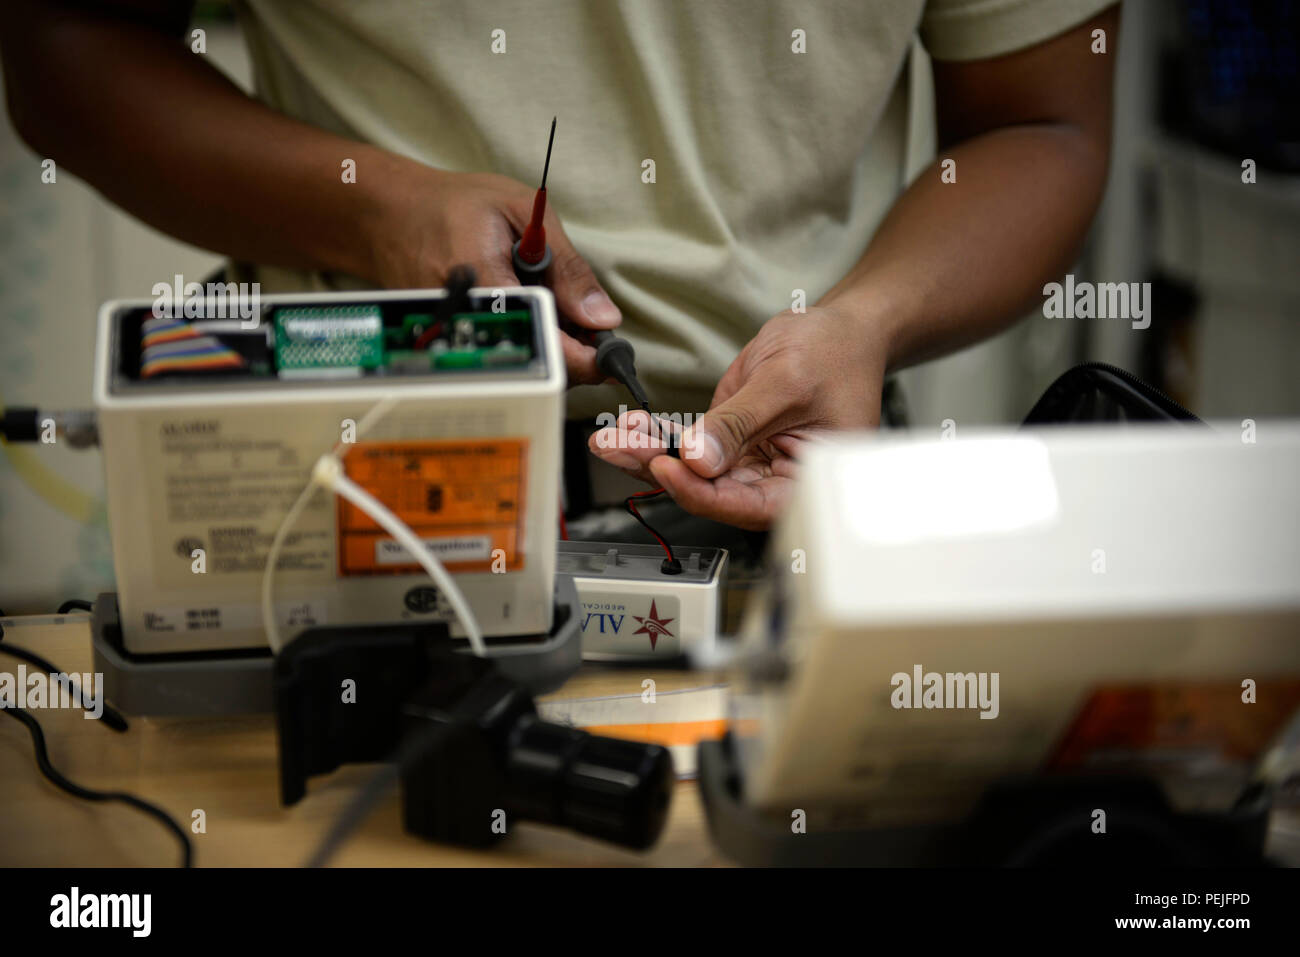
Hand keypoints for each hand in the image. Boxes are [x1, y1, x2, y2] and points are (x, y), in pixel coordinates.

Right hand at [373, 169, 620, 384]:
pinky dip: (525, 345)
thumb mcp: (523, 211)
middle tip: (592, 334)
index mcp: (483, 283)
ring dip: (550, 351)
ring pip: (516, 368)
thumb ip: (567, 266)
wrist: (390, 214)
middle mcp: (463, 320)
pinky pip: (498, 359)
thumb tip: (602, 317)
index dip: (581, 357)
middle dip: (571, 357)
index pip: (540, 339)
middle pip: (531, 365)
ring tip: (559, 315)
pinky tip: (532, 319)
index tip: (609, 357)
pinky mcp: (450, 346)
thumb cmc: (456, 204)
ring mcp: (452, 338)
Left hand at [588, 305, 888, 528]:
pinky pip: (692, 448)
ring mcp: (751, 463)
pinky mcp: (732, 442)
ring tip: (612, 438)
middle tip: (619, 448)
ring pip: (694, 472)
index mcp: (805, 484)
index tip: (667, 468)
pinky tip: (630, 428)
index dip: (702, 493)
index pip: (749, 506)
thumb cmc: (835, 354)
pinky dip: (659, 437)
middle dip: (660, 469)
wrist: (839, 330)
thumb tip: (699, 460)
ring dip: (649, 454)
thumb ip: (740, 423)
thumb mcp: (785, 382)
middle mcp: (777, 482)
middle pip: (712, 492)